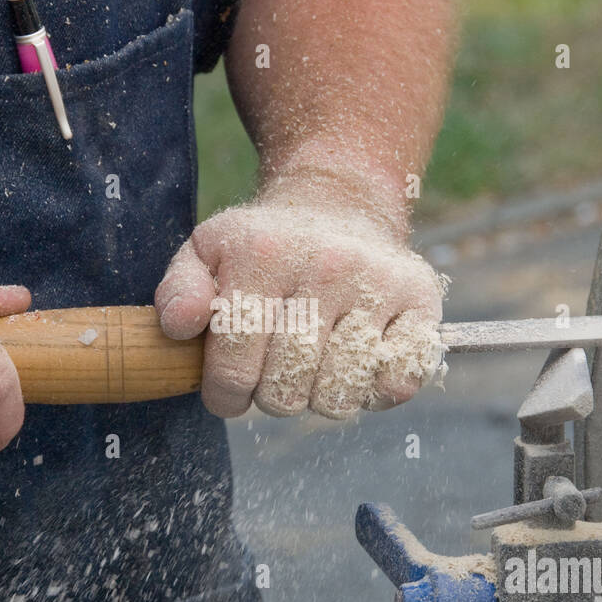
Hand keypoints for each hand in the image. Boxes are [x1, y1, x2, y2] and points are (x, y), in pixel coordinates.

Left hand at [155, 189, 444, 418]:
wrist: (336, 204)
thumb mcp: (207, 252)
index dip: (226, 395)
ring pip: (339, 395)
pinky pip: (397, 383)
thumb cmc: (262, 246)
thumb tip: (180, 326)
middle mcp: (325, 265)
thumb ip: (180, 290)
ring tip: (313, 367)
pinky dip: (373, 391)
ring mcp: (378, 283)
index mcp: (262, 256)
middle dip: (272, 395)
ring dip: (320, 397)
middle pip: (286, 390)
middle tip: (274, 370)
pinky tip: (355, 365)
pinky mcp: (422, 300)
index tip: (229, 387)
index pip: (235, 368)